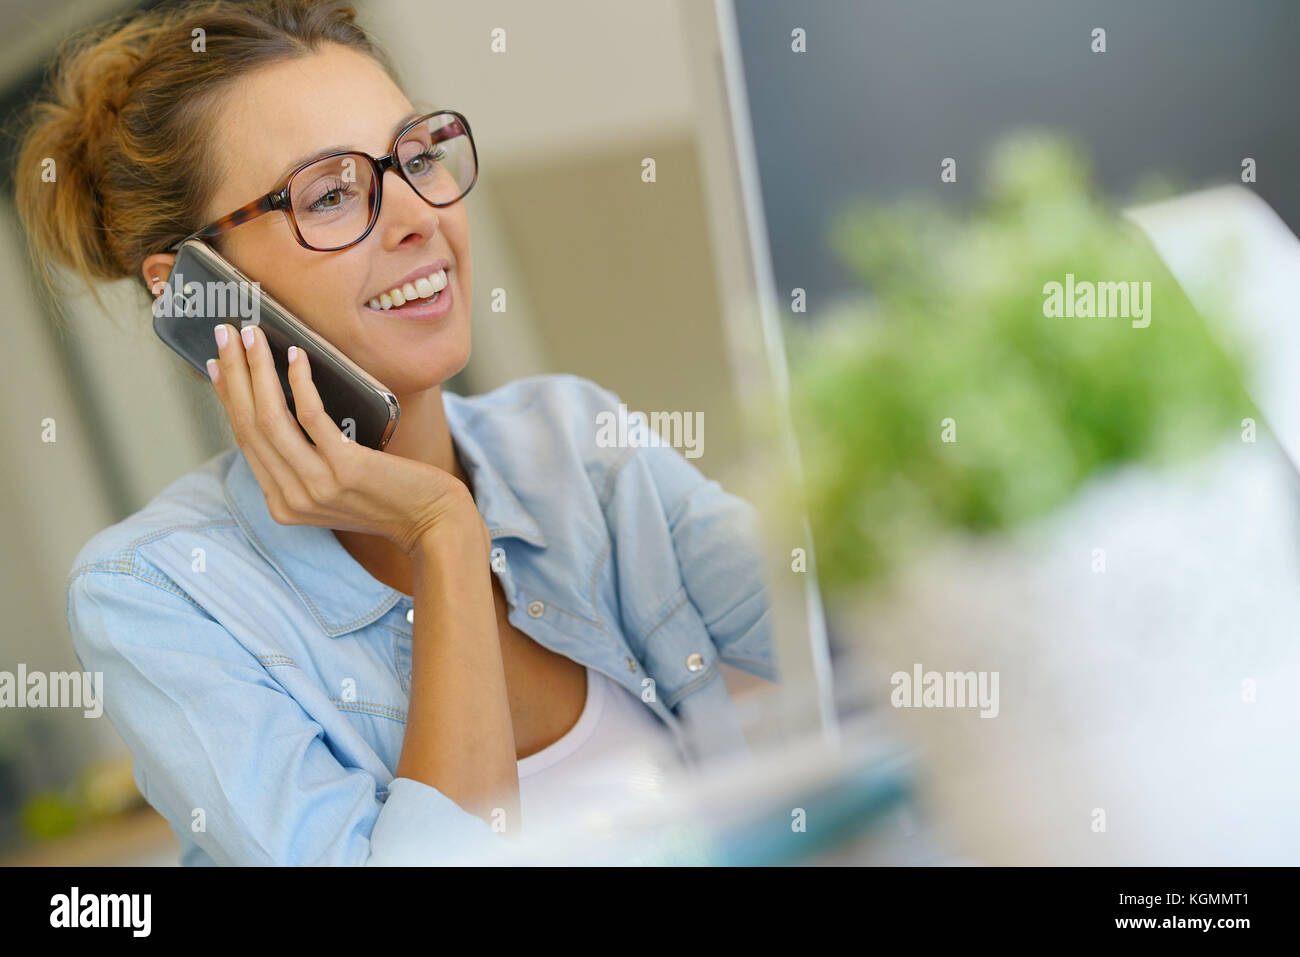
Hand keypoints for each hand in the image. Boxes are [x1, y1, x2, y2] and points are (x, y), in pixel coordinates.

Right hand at [206, 322, 478, 557]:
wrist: (433, 521)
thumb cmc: (390, 495)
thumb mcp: (335, 486)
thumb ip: (307, 462)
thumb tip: (285, 401)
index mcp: (283, 504)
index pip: (245, 440)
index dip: (229, 397)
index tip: (217, 364)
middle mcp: (292, 498)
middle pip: (250, 425)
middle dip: (234, 374)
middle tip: (225, 334)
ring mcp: (316, 486)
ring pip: (270, 419)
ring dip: (256, 371)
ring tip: (251, 335)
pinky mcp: (346, 469)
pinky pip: (311, 417)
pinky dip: (300, 383)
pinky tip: (297, 356)